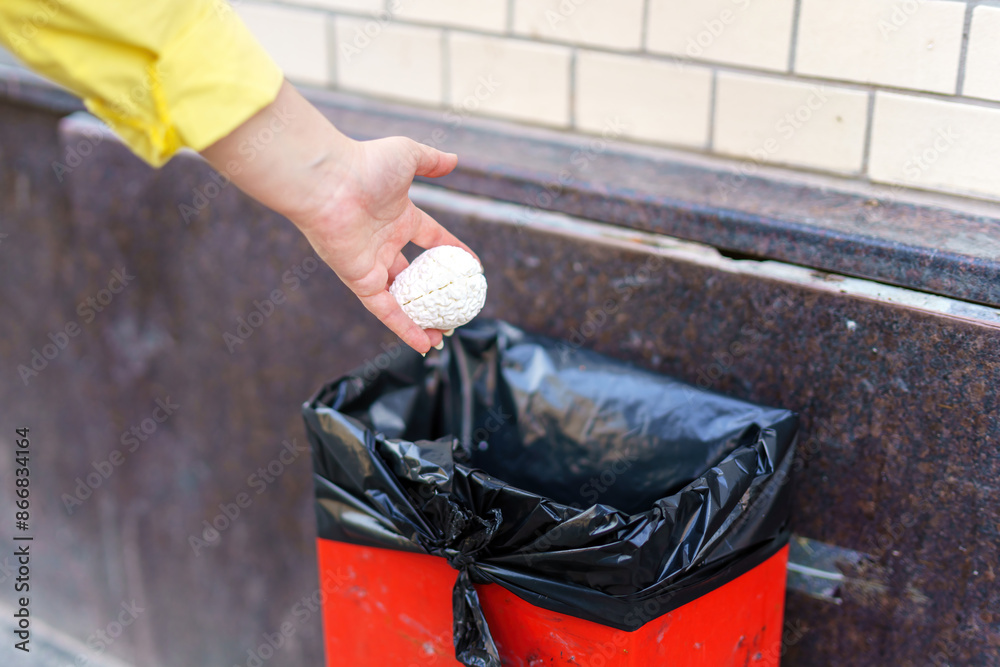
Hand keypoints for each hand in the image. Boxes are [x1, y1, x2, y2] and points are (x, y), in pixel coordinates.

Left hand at [294, 136, 473, 352]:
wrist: (325, 181)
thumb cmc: (364, 164)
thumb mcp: (408, 155)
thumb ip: (431, 161)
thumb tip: (455, 160)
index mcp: (398, 216)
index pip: (431, 238)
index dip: (452, 251)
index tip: (472, 266)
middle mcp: (384, 242)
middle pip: (413, 275)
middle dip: (432, 291)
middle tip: (454, 306)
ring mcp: (371, 264)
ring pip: (401, 299)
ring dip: (421, 318)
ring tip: (443, 335)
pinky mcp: (360, 280)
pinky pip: (385, 310)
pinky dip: (404, 328)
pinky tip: (424, 345)